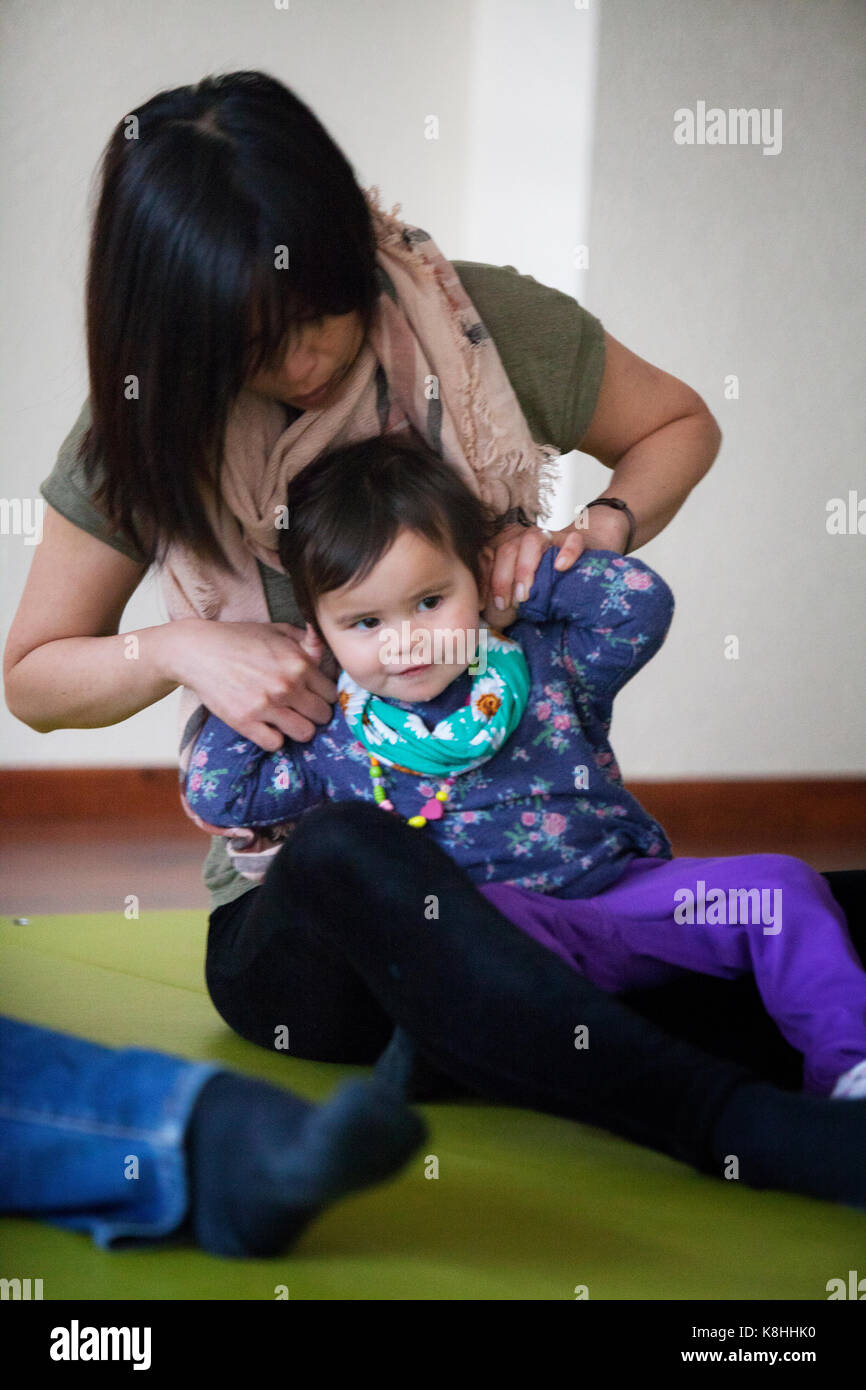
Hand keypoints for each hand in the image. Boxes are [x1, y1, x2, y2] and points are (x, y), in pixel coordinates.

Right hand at [168, 618, 338, 751]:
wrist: (197, 650)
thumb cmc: (239, 638)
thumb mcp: (277, 631)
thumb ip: (306, 640)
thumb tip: (326, 648)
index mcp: (299, 663)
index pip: (331, 693)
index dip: (323, 696)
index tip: (312, 696)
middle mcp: (287, 685)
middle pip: (322, 716)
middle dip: (313, 713)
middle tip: (299, 709)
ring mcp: (267, 705)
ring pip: (305, 733)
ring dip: (298, 729)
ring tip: (285, 720)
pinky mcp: (245, 722)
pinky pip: (275, 744)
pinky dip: (273, 738)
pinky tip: (266, 726)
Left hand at [479, 508, 629, 627]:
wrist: (583, 549)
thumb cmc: (544, 572)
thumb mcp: (519, 583)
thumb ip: (500, 591)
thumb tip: (483, 610)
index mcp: (508, 543)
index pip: (488, 554)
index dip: (483, 579)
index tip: (482, 604)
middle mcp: (526, 536)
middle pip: (507, 548)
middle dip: (502, 578)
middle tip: (505, 605)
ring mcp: (551, 535)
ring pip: (533, 540)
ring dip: (525, 568)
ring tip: (525, 595)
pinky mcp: (576, 539)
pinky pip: (572, 541)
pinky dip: (567, 553)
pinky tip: (561, 567)